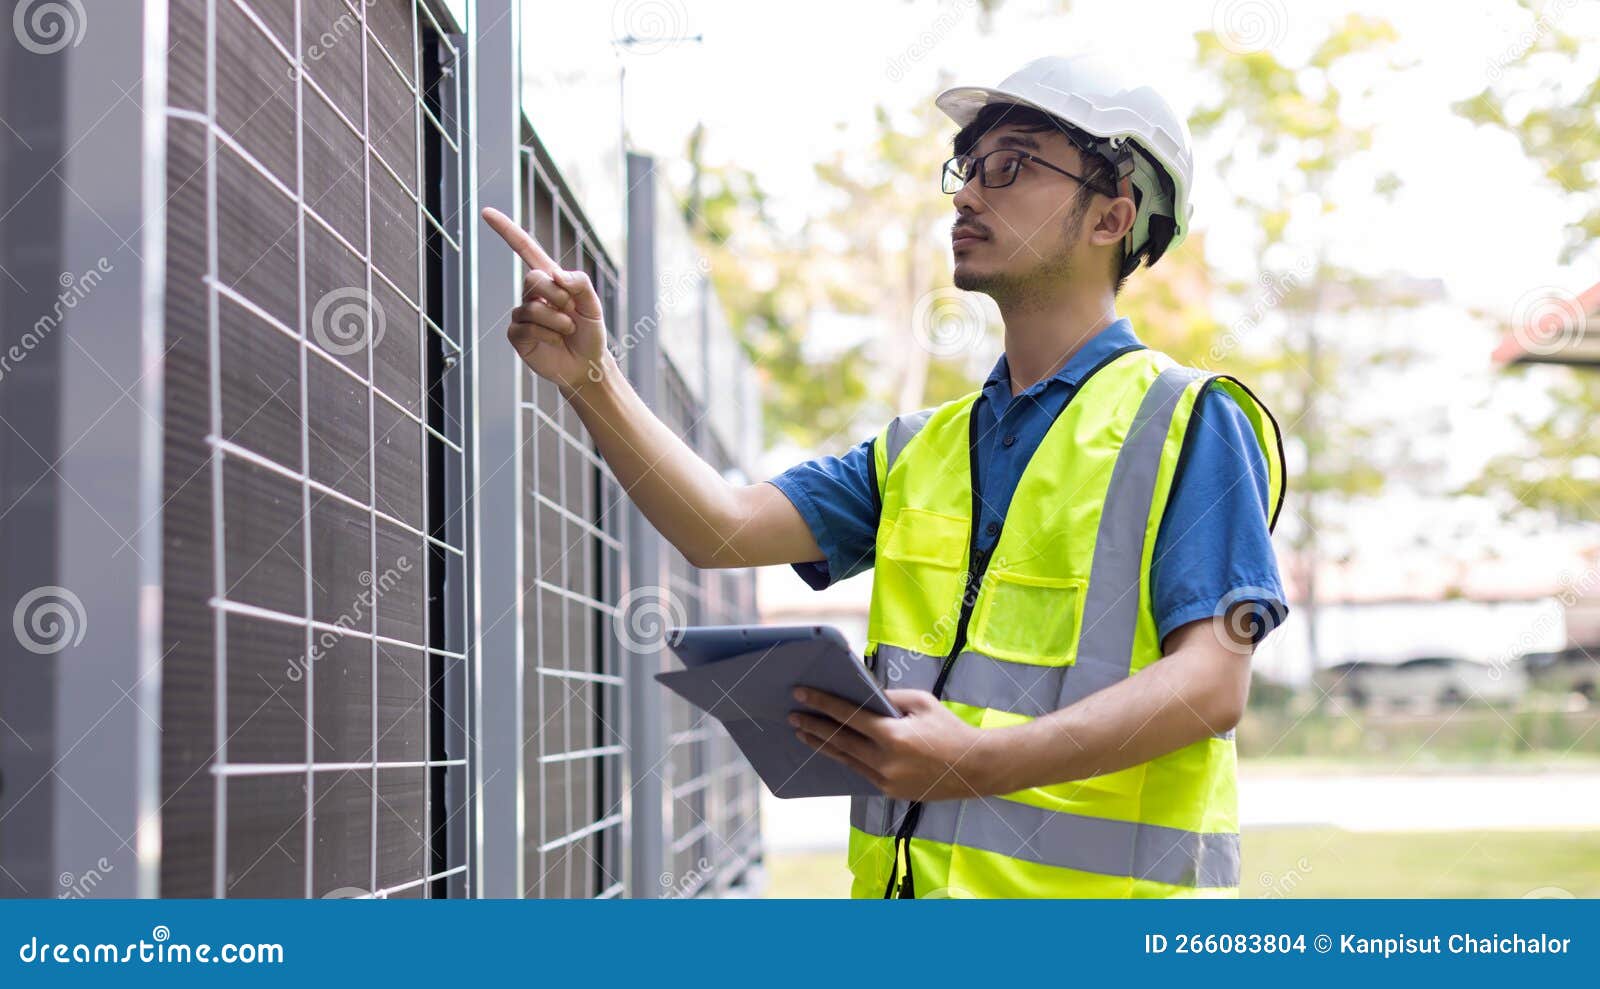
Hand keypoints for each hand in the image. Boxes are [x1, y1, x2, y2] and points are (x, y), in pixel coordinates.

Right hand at [481, 206, 610, 391]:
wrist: (586, 365)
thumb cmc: (590, 332)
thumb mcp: (593, 304)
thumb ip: (580, 283)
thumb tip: (556, 276)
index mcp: (550, 280)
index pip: (525, 249)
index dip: (506, 231)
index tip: (486, 212)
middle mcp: (533, 294)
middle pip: (532, 279)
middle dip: (557, 296)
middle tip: (571, 311)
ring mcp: (523, 314)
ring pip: (532, 307)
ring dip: (558, 321)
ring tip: (567, 331)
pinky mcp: (518, 335)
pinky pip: (526, 328)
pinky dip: (547, 335)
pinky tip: (554, 342)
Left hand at [788, 687, 993, 800]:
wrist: (974, 769)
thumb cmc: (949, 729)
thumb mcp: (921, 702)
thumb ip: (889, 698)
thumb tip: (862, 695)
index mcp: (893, 736)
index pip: (848, 716)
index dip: (822, 703)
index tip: (801, 694)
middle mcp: (885, 761)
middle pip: (839, 741)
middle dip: (813, 727)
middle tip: (793, 716)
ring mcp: (886, 780)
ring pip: (845, 760)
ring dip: (822, 745)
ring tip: (803, 734)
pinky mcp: (890, 791)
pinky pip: (860, 772)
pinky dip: (844, 758)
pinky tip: (831, 750)